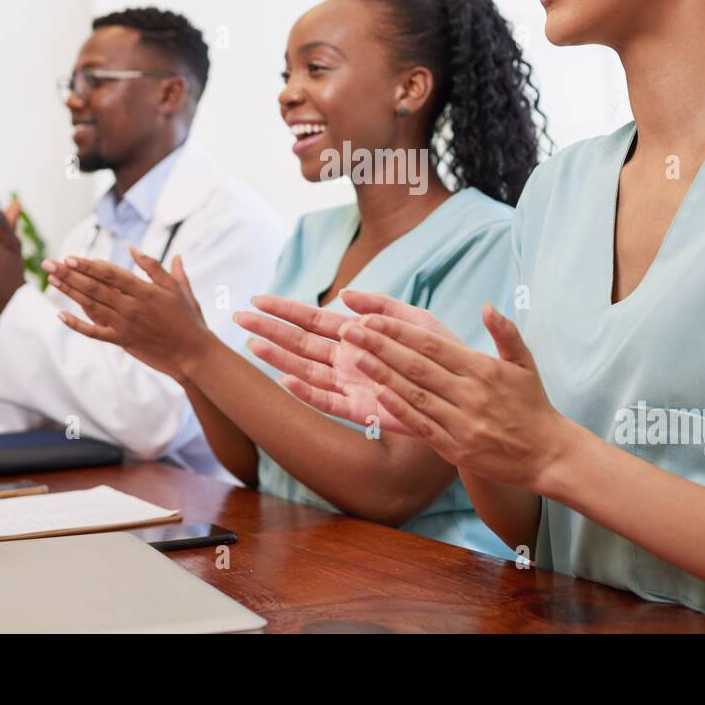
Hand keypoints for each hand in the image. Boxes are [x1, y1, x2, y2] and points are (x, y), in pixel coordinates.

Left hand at [43, 249, 211, 377]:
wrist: (192, 352)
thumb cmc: (187, 317)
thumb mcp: (176, 288)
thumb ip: (155, 267)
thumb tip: (134, 249)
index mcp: (145, 291)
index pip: (110, 274)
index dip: (89, 265)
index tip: (70, 257)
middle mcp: (131, 307)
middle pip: (94, 287)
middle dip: (70, 274)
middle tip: (49, 264)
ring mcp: (125, 325)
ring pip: (91, 306)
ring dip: (69, 292)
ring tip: (52, 280)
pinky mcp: (122, 341)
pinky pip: (95, 332)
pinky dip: (77, 325)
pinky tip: (60, 316)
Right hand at [233, 289, 455, 435]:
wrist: (467, 394)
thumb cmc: (445, 355)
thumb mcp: (416, 321)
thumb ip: (382, 306)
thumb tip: (345, 293)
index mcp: (359, 335)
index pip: (313, 320)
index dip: (285, 309)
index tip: (257, 298)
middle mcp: (348, 361)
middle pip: (300, 342)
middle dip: (270, 329)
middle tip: (238, 316)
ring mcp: (352, 386)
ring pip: (306, 370)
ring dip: (279, 357)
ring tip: (252, 342)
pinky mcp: (363, 411)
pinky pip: (328, 402)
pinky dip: (306, 392)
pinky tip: (285, 380)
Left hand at [336, 301, 572, 489]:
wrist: (548, 455)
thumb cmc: (533, 405)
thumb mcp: (524, 363)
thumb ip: (505, 332)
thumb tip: (487, 306)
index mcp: (482, 370)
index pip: (432, 346)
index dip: (399, 332)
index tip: (371, 319)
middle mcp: (470, 395)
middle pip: (416, 366)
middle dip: (380, 346)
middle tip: (350, 330)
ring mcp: (461, 423)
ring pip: (413, 394)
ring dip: (381, 374)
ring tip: (354, 356)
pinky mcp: (454, 448)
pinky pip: (420, 425)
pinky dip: (397, 409)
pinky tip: (376, 394)